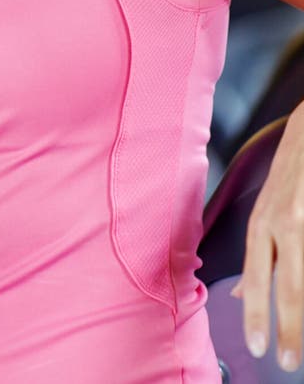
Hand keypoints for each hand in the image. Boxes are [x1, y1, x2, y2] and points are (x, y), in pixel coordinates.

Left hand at [231, 112, 303, 372]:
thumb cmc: (289, 178)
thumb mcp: (265, 213)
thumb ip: (257, 254)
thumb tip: (240, 295)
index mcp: (263, 224)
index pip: (258, 277)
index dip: (258, 315)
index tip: (260, 348)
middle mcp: (283, 223)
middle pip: (288, 286)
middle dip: (288, 329)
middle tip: (287, 361)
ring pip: (303, 279)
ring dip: (303, 313)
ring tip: (301, 346)